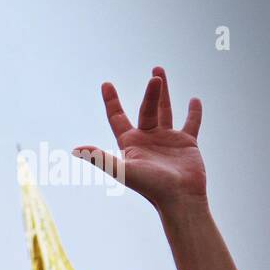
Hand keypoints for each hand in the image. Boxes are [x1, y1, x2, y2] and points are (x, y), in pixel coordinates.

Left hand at [74, 67, 205, 208]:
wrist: (179, 198)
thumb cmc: (150, 186)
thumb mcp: (122, 169)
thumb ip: (100, 158)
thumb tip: (75, 150)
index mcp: (130, 143)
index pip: (117, 117)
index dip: (111, 101)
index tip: (106, 84)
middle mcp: (147, 139)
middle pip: (146, 109)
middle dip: (151, 92)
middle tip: (155, 74)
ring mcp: (167, 140)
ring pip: (164, 110)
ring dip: (163, 92)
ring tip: (159, 72)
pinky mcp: (187, 143)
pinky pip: (191, 123)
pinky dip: (194, 112)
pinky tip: (194, 99)